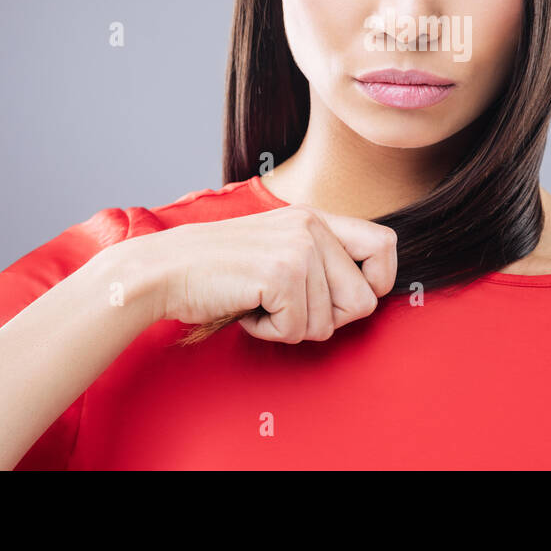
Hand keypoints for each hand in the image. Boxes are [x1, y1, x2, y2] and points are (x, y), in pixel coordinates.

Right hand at [150, 204, 397, 344]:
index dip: (377, 283)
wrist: (164, 269)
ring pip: (329, 323)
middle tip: (287, 308)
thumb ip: (320, 259)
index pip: (386, 245)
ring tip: (259, 302)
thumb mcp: (278, 247)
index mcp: (316, 218)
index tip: (342, 298)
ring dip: (291, 327)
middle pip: (364, 301)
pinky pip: (297, 330)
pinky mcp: (281, 275)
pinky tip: (247, 308)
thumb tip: (367, 294)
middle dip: (327, 319)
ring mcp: (299, 249)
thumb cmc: (219, 270)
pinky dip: (269, 332)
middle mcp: (313, 227)